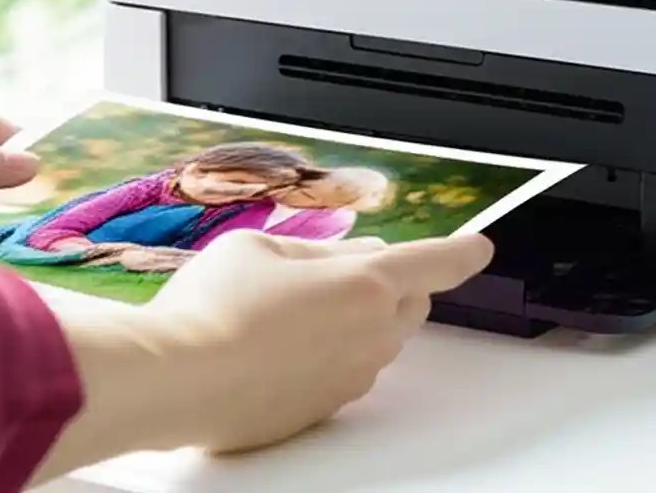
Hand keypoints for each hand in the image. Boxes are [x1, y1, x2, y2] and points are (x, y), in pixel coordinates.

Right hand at [32, 230, 493, 480]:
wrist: (175, 381)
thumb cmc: (213, 307)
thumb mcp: (261, 247)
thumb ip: (319, 250)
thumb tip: (352, 259)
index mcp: (365, 285)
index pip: (435, 263)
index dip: (462, 251)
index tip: (480, 246)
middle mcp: (371, 336)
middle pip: (411, 303)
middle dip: (394, 283)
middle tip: (341, 271)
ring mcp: (351, 377)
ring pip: (380, 339)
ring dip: (360, 318)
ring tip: (294, 308)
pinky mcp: (326, 408)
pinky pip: (349, 370)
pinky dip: (334, 352)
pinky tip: (283, 345)